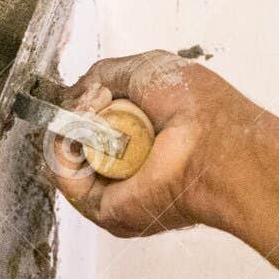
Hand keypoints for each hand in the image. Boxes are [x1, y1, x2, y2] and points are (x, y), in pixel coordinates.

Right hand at [46, 50, 269, 240]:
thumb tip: (77, 93)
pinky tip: (84, 132)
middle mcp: (124, 168)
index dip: (82, 107)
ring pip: (62, 157)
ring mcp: (111, 189)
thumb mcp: (147, 71)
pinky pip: (63, 176)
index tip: (93, 94)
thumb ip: (105, 74)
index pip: (89, 126)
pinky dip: (63, 149)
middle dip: (74, 115)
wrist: (217, 146)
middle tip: (96, 103)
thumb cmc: (201, 111)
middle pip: (71, 142)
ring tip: (94, 114)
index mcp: (138, 141)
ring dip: (69, 128)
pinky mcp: (102, 208)